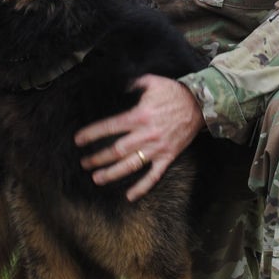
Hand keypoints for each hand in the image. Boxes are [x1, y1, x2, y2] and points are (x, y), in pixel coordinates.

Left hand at [75, 74, 204, 201]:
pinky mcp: (167, 157)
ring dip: (113, 173)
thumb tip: (119, 86)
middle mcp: (146, 134)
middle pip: (117, 150)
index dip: (93, 134)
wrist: (200, 105)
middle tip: (84, 164)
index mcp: (139, 116)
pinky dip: (142, 187)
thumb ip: (134, 83)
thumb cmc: (174, 93)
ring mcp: (157, 148)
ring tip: (97, 178)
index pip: (110, 127)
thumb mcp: (153, 81)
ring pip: (131, 165)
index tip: (79, 140)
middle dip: (98, 158)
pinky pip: (154, 175)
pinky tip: (130, 196)